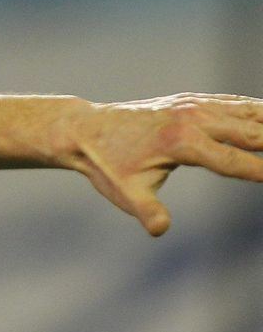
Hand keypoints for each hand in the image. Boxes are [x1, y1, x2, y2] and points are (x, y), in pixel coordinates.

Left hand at [66, 93, 262, 235]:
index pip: (240, 162)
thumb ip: (146, 210)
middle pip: (255, 132)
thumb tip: (160, 230)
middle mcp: (194, 119)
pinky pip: (235, 103)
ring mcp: (194, 106)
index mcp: (184, 143)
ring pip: (250, 112)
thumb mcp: (124, 192)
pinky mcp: (193, 101)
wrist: (85, 130)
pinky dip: (259, 109)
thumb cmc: (107, 165)